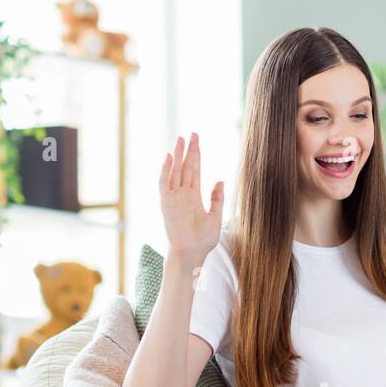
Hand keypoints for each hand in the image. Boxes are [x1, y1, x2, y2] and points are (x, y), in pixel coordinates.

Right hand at [159, 132, 223, 259]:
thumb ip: (217, 199)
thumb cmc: (203, 240)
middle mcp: (183, 195)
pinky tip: (168, 158)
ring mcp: (174, 198)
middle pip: (185, 167)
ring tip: (180, 139)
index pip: (195, 170)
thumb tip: (221, 181)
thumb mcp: (215, 217)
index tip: (197, 140)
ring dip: (177, 156)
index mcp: (194, 197)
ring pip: (175, 171)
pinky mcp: (166, 203)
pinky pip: (164, 184)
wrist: (192, 253)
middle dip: (189, 150)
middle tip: (191, 133)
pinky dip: (165, 171)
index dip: (196, 155)